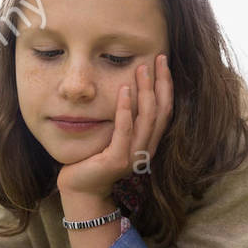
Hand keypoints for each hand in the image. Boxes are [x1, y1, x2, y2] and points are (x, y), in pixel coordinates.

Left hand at [56, 53, 172, 200]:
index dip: (166, 85)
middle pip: (161, 111)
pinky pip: (125, 130)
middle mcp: (146, 149)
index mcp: (149, 142)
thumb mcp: (114, 134)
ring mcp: (134, 156)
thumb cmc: (94, 158)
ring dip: (145, 91)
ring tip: (141, 69)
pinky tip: (123, 90)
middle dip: (160, 82)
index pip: (165, 109)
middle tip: (157, 58)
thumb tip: (125, 85)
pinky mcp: (117, 161)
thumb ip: (124, 118)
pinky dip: (125, 109)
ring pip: (147, 119)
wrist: (81, 188)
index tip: (162, 61)